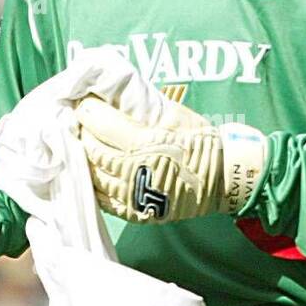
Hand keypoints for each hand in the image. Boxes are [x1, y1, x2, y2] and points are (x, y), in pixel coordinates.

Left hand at [73, 91, 267, 222]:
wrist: (224, 181)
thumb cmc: (201, 143)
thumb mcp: (175, 115)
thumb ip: (142, 105)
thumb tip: (112, 93)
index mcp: (146, 143)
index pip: (100, 123)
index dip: (87, 109)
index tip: (83, 102)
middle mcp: (134, 172)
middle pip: (91, 148)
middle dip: (82, 131)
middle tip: (81, 120)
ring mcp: (132, 197)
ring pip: (92, 174)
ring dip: (84, 156)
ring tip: (84, 142)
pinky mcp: (134, 213)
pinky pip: (101, 198)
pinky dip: (93, 181)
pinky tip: (94, 168)